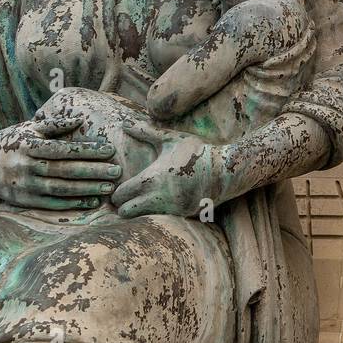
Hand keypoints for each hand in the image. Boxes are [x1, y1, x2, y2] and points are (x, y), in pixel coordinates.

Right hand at [0, 116, 119, 209]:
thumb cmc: (8, 141)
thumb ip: (54, 125)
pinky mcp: (22, 201)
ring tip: (109, 188)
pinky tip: (91, 201)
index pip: (64, 149)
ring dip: (87, 189)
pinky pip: (51, 204)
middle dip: (93, 171)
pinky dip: (72, 204)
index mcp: (28, 146)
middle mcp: (25, 167)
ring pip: (61, 189)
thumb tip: (80, 120)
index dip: (88, 150)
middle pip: (65, 170)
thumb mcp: (28, 128)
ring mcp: (23, 186)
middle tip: (117, 171)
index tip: (110, 149)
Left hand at [111, 123, 225, 218]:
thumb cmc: (196, 152)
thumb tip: (125, 122)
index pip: (120, 195)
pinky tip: (165, 204)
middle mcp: (158, 197)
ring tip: (144, 202)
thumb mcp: (171, 139)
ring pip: (142, 219)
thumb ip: (146, 132)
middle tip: (130, 199)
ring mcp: (171, 209)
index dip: (117, 193)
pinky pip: (162, 220)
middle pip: (125, 212)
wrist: (225, 169)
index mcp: (151, 178)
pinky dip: (159, 214)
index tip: (122, 188)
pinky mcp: (183, 216)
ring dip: (140, 213)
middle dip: (124, 206)